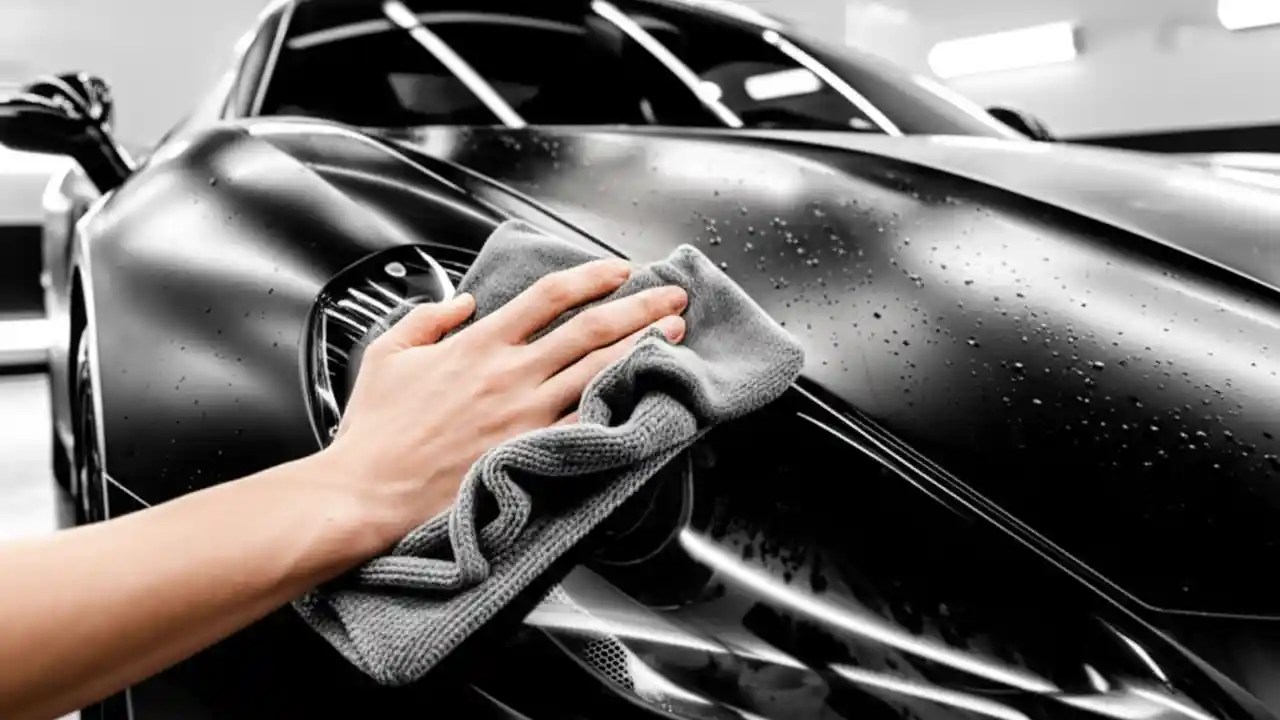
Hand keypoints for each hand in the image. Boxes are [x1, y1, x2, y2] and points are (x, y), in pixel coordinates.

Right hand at [323, 257, 686, 550]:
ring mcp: (526, 414)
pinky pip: (588, 423)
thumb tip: (461, 300)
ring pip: (600, 370)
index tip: (619, 271)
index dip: (591, 277)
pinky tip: (649, 394)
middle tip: (672, 295)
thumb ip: (427, 318)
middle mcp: (510, 374)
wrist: (368, 493)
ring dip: (644, 346)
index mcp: (478, 344)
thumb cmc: (375, 432)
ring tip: (675, 333)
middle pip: (590, 328)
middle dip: (639, 307)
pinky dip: (622, 405)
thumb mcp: (387, 354)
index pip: (549, 296)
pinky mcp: (532, 451)